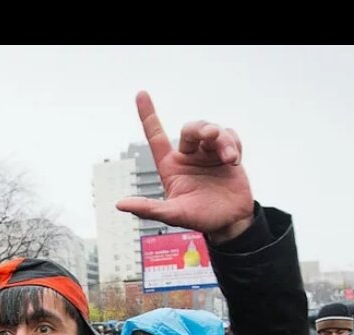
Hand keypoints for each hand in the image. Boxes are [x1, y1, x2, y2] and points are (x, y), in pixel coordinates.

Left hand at [116, 92, 253, 242]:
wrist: (231, 222)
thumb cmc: (200, 218)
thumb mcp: (173, 214)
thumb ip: (148, 208)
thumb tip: (119, 205)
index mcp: (171, 166)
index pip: (156, 135)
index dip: (148, 114)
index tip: (141, 94)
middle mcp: (189, 156)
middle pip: (190, 129)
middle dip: (201, 128)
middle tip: (212, 136)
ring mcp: (208, 153)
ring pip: (213, 130)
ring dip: (223, 140)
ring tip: (230, 159)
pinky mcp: (228, 153)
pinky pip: (231, 135)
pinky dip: (234, 143)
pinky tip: (234, 160)